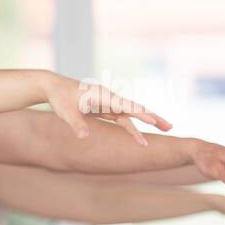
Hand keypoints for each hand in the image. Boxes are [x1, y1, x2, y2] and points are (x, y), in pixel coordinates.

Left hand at [43, 72, 171, 143]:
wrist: (53, 87)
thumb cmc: (59, 98)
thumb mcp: (66, 113)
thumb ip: (76, 125)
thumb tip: (84, 137)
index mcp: (102, 97)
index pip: (125, 106)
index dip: (139, 114)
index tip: (153, 120)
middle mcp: (109, 99)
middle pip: (134, 109)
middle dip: (152, 117)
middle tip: (170, 127)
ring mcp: (108, 103)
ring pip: (131, 114)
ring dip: (146, 121)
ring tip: (164, 129)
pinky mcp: (104, 108)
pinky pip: (122, 118)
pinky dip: (133, 125)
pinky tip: (139, 134)